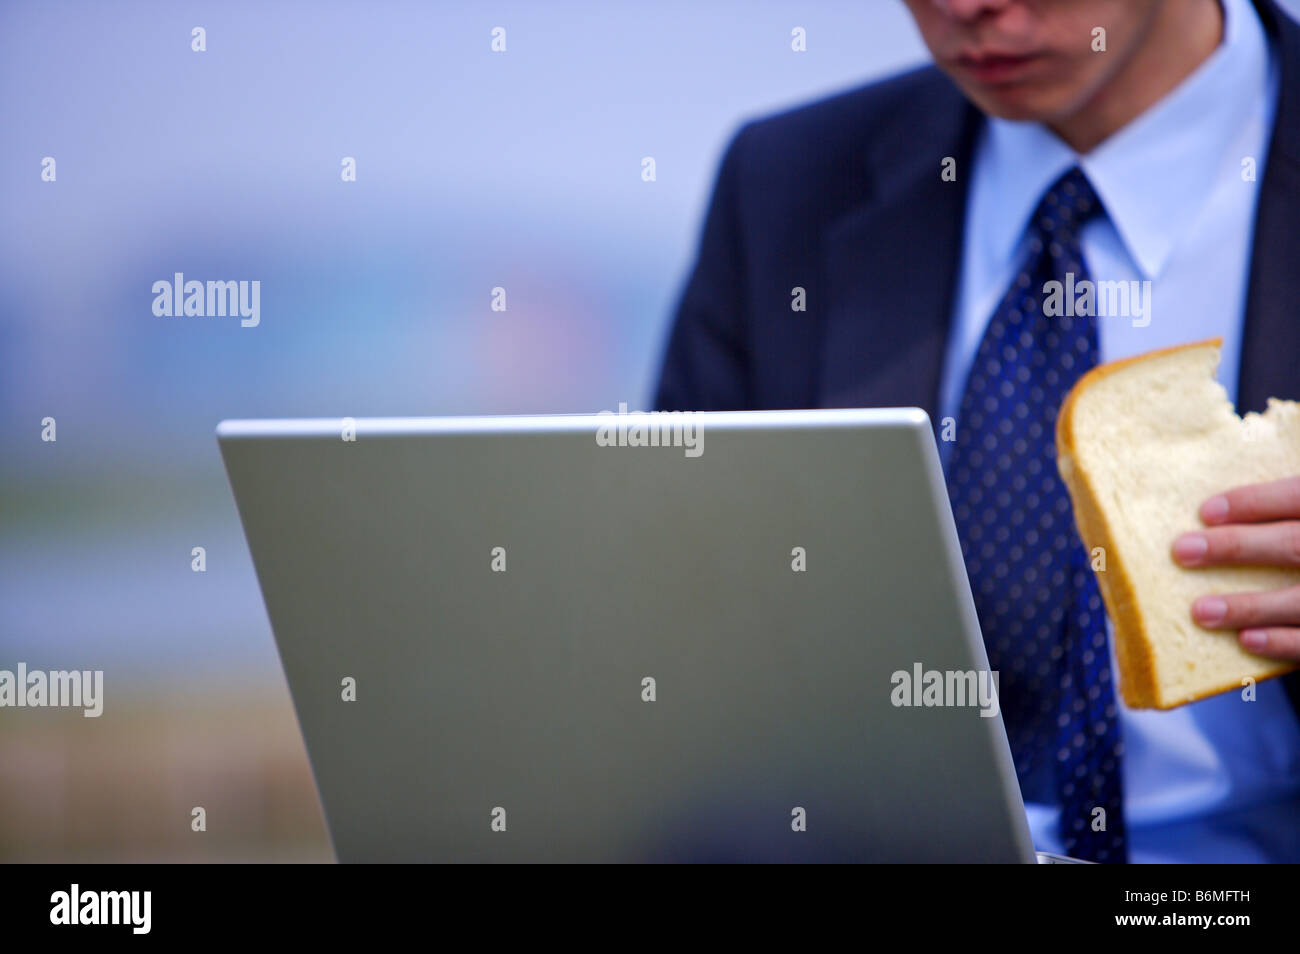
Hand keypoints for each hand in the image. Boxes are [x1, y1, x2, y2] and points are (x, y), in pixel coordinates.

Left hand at [1171, 475, 1299, 661]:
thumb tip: (1224, 508)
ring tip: (1201, 611)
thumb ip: (1287, 506)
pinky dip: (1284, 643)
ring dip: (1249, 606)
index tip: (1206, 511)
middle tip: (1183, 551)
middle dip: (1236, 547)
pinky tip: (1246, 639)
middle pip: (1294, 545)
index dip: (1256, 501)